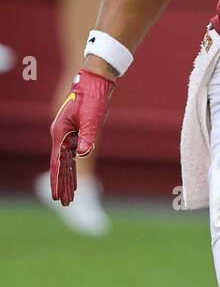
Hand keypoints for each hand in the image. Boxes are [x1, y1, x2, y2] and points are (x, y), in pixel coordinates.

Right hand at [50, 67, 115, 203]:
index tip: (56, 196)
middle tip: (65, 204)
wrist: (96, 82)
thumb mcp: (92, 118)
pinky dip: (74, 168)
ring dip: (68, 180)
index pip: (58, 162)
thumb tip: (82, 154)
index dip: (57, 181)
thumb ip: (88, 137)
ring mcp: (68, 135)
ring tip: (70, 198)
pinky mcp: (77, 133)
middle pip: (61, 166)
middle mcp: (61, 136)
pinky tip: (74, 180)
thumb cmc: (92, 97)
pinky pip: (73, 155)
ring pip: (67, 163)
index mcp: (60, 133)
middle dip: (63, 185)